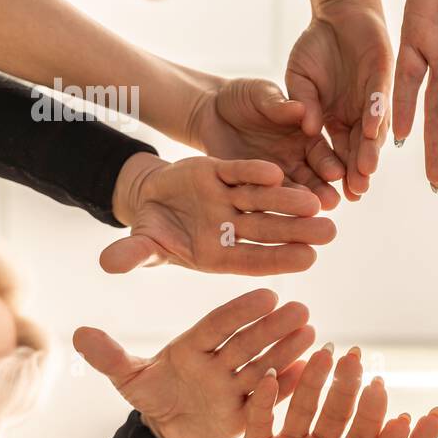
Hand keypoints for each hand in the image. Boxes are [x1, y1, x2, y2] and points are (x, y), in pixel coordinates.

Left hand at [73, 289, 316, 437]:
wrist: (168, 432)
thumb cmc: (153, 396)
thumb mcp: (128, 378)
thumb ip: (109, 357)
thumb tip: (79, 334)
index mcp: (193, 346)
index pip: (218, 325)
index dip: (240, 312)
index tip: (265, 295)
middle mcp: (219, 360)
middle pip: (248, 340)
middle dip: (274, 326)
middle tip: (300, 308)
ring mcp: (235, 384)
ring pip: (264, 363)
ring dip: (288, 348)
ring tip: (312, 331)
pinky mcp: (246, 410)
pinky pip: (269, 396)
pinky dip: (289, 385)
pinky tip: (310, 370)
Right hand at [104, 154, 335, 275]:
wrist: (149, 198)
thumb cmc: (152, 232)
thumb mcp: (143, 244)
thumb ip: (134, 254)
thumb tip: (107, 265)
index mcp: (220, 255)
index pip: (256, 259)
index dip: (281, 258)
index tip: (310, 259)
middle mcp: (232, 228)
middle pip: (270, 230)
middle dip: (299, 231)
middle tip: (330, 232)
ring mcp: (230, 200)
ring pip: (264, 201)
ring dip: (290, 201)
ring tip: (318, 202)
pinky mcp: (222, 173)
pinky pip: (241, 172)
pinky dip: (256, 172)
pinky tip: (278, 172)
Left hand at [186, 77, 344, 211]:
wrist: (209, 112)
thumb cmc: (241, 96)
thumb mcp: (259, 94)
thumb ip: (277, 104)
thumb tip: (300, 108)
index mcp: (306, 137)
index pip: (322, 153)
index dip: (330, 163)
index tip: (337, 173)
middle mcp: (296, 161)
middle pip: (313, 179)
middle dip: (322, 190)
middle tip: (333, 203)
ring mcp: (274, 177)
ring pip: (290, 193)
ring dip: (300, 204)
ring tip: (310, 214)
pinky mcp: (250, 187)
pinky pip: (261, 198)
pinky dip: (268, 207)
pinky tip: (275, 216)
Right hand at [211, 350, 381, 437]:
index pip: (362, 437)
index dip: (372, 414)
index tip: (383, 389)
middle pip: (335, 414)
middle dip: (346, 386)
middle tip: (355, 357)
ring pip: (303, 409)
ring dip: (312, 382)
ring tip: (321, 355)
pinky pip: (260, 421)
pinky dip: (265, 400)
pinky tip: (273, 377)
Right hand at [286, 0, 393, 201]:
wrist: (339, 11)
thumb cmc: (316, 47)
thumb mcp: (299, 79)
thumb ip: (302, 103)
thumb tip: (304, 129)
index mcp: (336, 122)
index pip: (335, 154)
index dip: (332, 174)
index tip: (327, 197)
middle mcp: (358, 117)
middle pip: (358, 150)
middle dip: (357, 172)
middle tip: (354, 194)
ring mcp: (373, 99)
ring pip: (374, 131)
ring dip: (370, 151)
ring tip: (365, 172)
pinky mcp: (385, 78)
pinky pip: (381, 99)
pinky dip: (375, 114)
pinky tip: (371, 131)